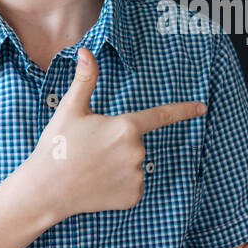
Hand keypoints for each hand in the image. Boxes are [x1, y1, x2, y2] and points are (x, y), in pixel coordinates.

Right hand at [24, 46, 207, 220]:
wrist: (45, 190)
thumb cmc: (57, 147)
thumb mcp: (70, 109)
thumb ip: (85, 80)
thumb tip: (86, 51)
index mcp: (125, 127)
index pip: (161, 115)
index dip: (184, 110)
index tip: (202, 107)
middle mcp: (136, 152)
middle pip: (136, 141)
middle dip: (117, 142)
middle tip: (89, 149)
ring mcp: (136, 177)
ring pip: (133, 163)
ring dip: (118, 163)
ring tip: (91, 167)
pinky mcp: (133, 197)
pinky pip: (132, 184)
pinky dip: (119, 184)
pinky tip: (98, 184)